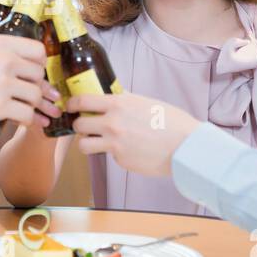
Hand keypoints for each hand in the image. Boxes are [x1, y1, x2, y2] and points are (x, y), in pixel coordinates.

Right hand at [0, 34, 51, 125]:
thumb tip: (8, 41)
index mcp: (1, 44)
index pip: (38, 50)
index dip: (39, 63)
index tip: (32, 71)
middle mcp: (6, 61)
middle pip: (39, 74)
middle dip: (36, 84)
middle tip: (29, 92)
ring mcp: (3, 84)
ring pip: (35, 95)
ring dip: (34, 103)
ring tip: (27, 107)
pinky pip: (26, 114)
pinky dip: (28, 119)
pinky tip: (23, 119)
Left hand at [68, 92, 201, 176]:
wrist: (185, 147)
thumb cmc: (171, 122)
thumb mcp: (146, 102)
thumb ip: (125, 100)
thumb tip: (112, 95)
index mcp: (119, 104)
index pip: (82, 101)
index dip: (72, 104)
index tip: (71, 106)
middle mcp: (112, 124)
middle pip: (79, 124)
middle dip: (80, 126)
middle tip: (86, 126)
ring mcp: (114, 144)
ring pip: (84, 145)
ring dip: (88, 143)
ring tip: (98, 141)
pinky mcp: (120, 160)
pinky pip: (108, 156)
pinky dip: (114, 153)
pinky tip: (129, 150)